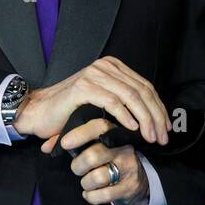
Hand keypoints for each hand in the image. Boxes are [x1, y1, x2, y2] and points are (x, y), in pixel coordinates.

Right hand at [12, 56, 169, 144]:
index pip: (145, 86)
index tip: (166, 128)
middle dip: (156, 116)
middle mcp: (105, 66)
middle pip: (142, 91)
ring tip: (150, 137)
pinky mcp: (83, 87)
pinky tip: (132, 129)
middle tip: (162, 137)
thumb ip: (124, 103)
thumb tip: (153, 119)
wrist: (38, 113)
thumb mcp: (102, 103)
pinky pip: (112, 102)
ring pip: (131, 96)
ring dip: (145, 120)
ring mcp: (94, 74)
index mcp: (112, 67)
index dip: (159, 108)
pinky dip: (126, 116)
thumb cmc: (70, 112)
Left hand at [52, 117, 148, 204]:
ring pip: (97, 176)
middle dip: (78, 166)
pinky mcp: (129, 186)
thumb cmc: (109, 160)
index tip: (65, 143)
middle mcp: (124, 149)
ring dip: (85, 183)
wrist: (139, 182)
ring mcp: (129, 167)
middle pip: (93, 155)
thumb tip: (45, 147)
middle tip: (78, 169)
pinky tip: (91, 193)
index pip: (98, 126)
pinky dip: (91, 196)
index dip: (80, 133)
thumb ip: (72, 143)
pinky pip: (103, 194)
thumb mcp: (96, 146)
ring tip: (87, 182)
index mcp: (114, 134)